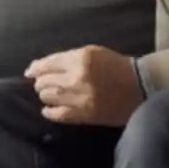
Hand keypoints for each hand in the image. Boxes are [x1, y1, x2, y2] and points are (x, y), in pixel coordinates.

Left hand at [25, 45, 142, 125]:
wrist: (139, 86)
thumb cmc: (114, 65)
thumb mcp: (92, 52)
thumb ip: (67, 58)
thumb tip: (41, 67)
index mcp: (80, 59)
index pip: (47, 64)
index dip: (35, 68)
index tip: (29, 72)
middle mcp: (77, 78)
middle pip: (45, 81)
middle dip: (40, 82)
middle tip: (41, 83)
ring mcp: (80, 98)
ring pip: (49, 97)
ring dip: (45, 95)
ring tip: (48, 94)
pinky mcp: (85, 114)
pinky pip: (59, 115)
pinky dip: (50, 112)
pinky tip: (48, 109)